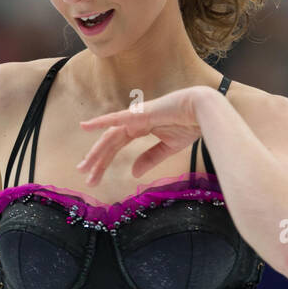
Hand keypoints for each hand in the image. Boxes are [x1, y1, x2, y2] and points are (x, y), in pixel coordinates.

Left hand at [77, 85, 207, 185]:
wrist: (203, 111)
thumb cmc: (189, 124)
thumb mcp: (168, 148)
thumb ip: (150, 158)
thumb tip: (133, 173)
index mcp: (139, 128)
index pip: (117, 147)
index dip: (104, 162)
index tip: (94, 177)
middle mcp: (133, 121)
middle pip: (109, 143)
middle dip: (96, 160)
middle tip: (84, 176)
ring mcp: (135, 116)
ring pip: (110, 135)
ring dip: (96, 151)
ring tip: (84, 167)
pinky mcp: (140, 113)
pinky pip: (117, 118)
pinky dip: (101, 121)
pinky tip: (86, 126)